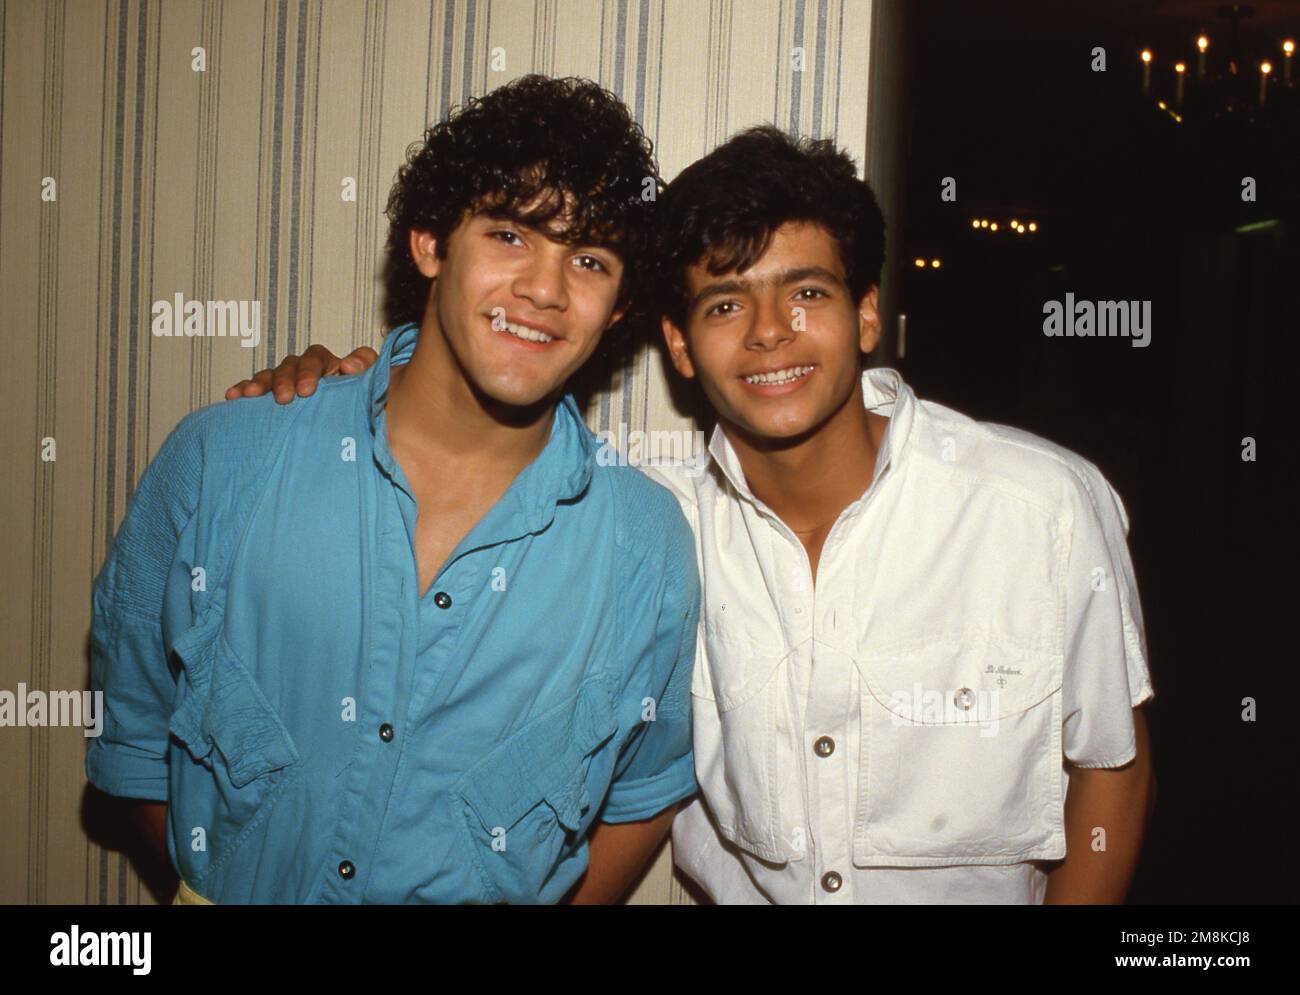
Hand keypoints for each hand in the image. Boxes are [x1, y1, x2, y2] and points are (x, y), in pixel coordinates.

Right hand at [223, 343, 378, 403]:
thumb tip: (349, 365)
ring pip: (269, 375)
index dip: (310, 370)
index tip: (306, 391)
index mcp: (329, 366)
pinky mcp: (272, 396)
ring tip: (249, 395)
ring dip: (260, 383)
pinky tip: (233, 396)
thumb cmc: (359, 405)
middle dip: (284, 380)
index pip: (316, 357)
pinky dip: (243, 389)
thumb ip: (366, 370)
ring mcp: (286, 382)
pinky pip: (254, 389)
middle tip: (284, 399)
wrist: (347, 434)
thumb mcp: (369, 387)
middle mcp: (305, 370)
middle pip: (290, 365)